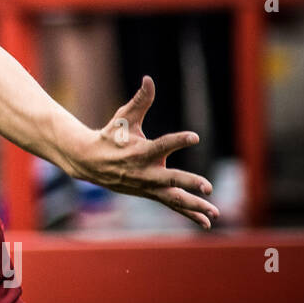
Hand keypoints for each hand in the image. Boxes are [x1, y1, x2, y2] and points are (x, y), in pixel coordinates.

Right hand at [69, 77, 218, 228]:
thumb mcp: (123, 118)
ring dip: (195, 206)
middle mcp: (145, 172)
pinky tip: (206, 223)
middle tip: (207, 186)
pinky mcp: (151, 194)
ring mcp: (148, 186)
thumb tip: (149, 79)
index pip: (162, 145)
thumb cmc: (110, 137)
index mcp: (140, 151)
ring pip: (174, 198)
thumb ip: (140, 101)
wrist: (89, 163)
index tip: (194, 137)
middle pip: (171, 179)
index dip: (178, 140)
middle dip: (189, 183)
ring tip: (214, 211)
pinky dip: (189, 214)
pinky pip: (172, 206)